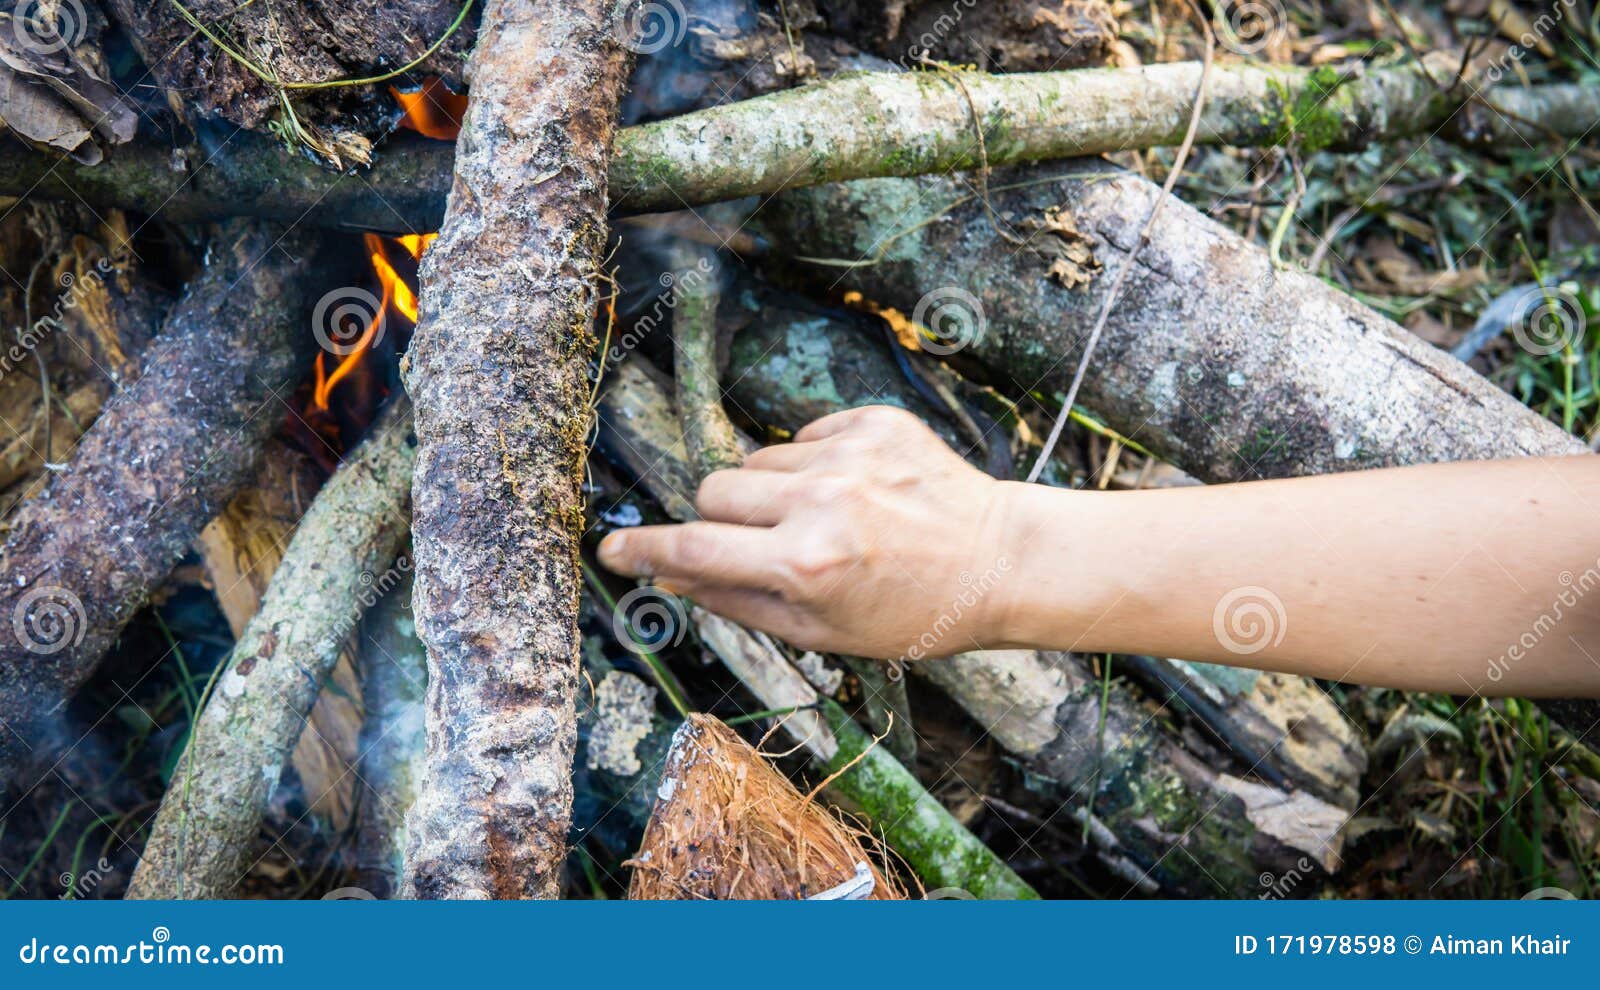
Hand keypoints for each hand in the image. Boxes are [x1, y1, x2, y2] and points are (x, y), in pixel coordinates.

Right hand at [598, 405, 1018, 659]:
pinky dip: (814, 464)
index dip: (643, 550)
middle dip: (723, 521)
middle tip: (768, 547)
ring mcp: (849, 456)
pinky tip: (856, 493)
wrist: (997, 562)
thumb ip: (736, 600)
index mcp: (806, 564)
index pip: (695, 548)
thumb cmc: (911, 611)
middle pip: (713, 490)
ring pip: (757, 463)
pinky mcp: (874, 422)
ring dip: (771, 493)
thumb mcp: (820, 631)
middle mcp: (822, 503)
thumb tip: (669, 575)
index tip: (610, 548)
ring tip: (826, 521)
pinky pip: (803, 436)